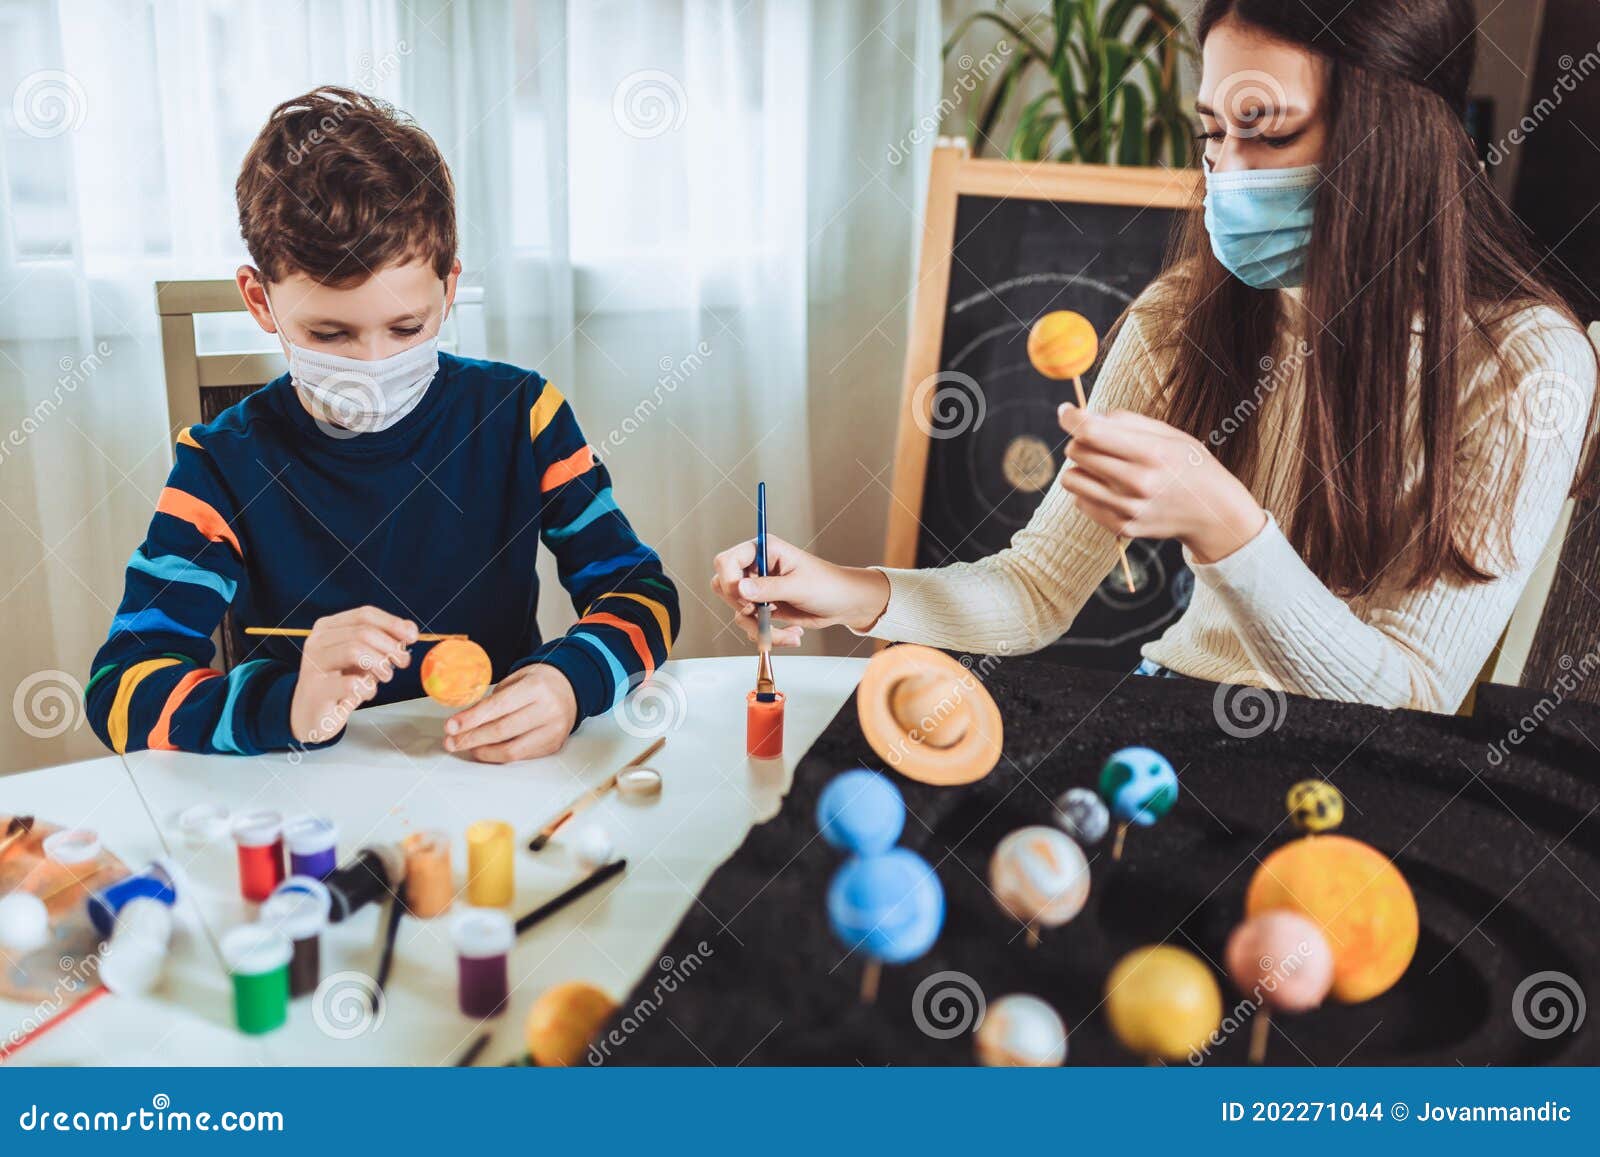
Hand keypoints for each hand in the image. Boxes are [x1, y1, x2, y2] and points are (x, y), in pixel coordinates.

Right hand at [289, 606, 415, 742]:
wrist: (312, 717)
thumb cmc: (340, 684)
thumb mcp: (362, 659)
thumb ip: (383, 642)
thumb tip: (409, 629)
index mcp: (328, 627)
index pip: (364, 614)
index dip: (392, 623)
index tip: (412, 637)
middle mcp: (317, 641)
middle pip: (363, 632)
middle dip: (391, 646)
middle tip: (403, 662)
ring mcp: (313, 665)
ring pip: (354, 650)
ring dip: (380, 665)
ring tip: (385, 677)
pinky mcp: (316, 690)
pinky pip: (351, 683)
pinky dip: (368, 689)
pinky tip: (366, 693)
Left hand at [443, 664, 576, 762]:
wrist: (571, 688)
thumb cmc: (538, 682)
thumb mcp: (517, 679)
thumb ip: (494, 698)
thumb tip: (465, 719)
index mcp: (536, 687)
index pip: (498, 707)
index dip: (471, 718)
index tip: (450, 726)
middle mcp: (547, 710)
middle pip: (502, 730)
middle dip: (471, 737)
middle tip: (451, 741)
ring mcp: (552, 730)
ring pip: (511, 749)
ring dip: (482, 751)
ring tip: (466, 746)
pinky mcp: (553, 745)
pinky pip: (520, 756)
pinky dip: (498, 755)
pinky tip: (485, 750)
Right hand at [711, 534, 890, 642]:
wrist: (844, 604)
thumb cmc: (828, 585)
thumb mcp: (798, 586)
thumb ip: (768, 588)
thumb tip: (739, 588)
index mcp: (764, 550)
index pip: (728, 561)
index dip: (730, 581)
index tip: (746, 600)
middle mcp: (756, 567)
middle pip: (724, 586)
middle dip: (742, 607)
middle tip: (761, 613)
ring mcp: (758, 589)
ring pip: (736, 611)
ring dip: (758, 628)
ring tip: (785, 634)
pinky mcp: (762, 608)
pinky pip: (750, 624)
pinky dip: (767, 635)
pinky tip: (791, 635)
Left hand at [1058, 404, 1266, 563]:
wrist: (1213, 513)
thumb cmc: (1188, 465)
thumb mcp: (1169, 434)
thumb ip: (1127, 422)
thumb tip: (1085, 415)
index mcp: (1151, 453)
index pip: (1091, 432)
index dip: (1071, 418)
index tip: (1066, 412)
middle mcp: (1137, 483)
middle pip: (1076, 452)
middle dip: (1080, 441)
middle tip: (1096, 441)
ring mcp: (1128, 508)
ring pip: (1070, 479)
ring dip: (1080, 468)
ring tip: (1102, 467)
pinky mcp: (1121, 527)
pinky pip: (1080, 502)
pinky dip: (1089, 491)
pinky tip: (1112, 489)